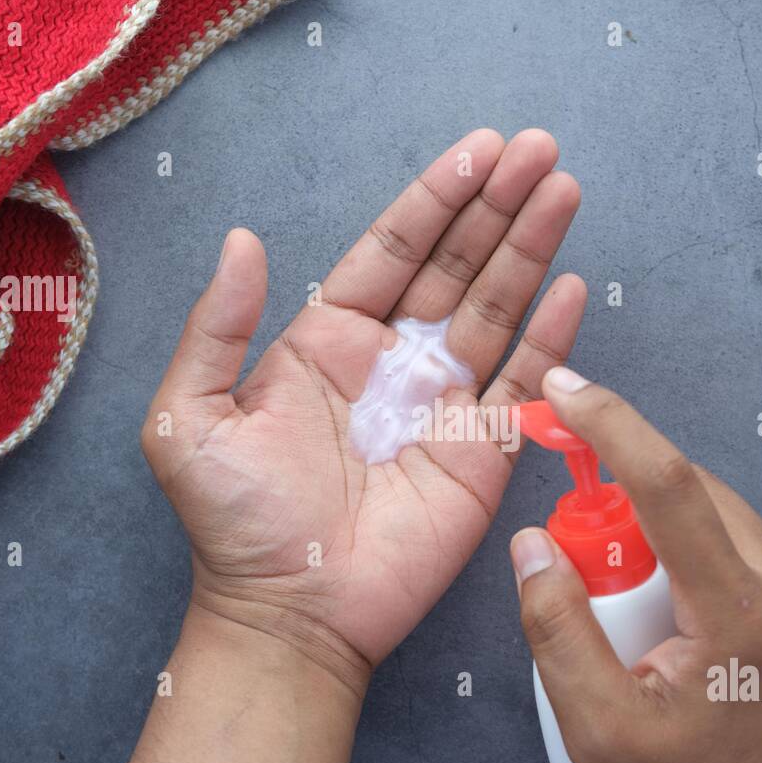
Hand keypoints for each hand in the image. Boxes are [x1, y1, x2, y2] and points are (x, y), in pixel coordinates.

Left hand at [142, 129, 585, 690]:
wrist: (289, 613)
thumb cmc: (235, 522)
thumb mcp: (190, 418)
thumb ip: (217, 327)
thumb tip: (243, 240)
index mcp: (329, 341)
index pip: (393, 251)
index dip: (436, 199)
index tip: (480, 150)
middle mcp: (392, 362)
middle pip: (456, 266)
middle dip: (497, 206)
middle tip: (541, 149)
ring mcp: (442, 404)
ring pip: (497, 309)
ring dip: (531, 248)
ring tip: (564, 187)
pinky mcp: (480, 452)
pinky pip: (523, 383)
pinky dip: (551, 337)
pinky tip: (571, 285)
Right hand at [510, 368, 761, 762]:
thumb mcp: (601, 732)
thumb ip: (558, 630)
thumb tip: (535, 549)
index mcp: (742, 611)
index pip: (671, 485)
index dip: (612, 424)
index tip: (567, 390)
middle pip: (687, 491)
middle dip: (621, 501)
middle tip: (583, 563)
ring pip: (709, 509)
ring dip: (652, 528)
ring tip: (628, 612)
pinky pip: (729, 537)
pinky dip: (682, 548)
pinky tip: (662, 609)